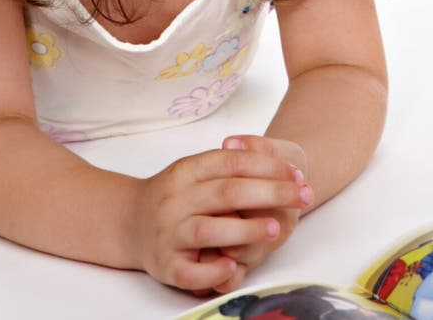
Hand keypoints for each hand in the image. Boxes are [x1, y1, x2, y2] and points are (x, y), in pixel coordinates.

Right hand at [131, 147, 309, 291]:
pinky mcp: (165, 264)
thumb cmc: (176, 195)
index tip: (297, 173)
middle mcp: (175, 198)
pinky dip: (213, 270)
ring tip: (276, 228)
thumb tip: (276, 163)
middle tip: (303, 196)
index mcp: (186, 170)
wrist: (128, 221)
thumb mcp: (197, 169)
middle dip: (271, 193)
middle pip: (227, 192)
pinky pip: (190, 270)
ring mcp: (169, 232)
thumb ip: (231, 163)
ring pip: (209, 229)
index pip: (232, 161)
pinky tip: (234, 265)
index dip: (268, 166)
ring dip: (245, 229)